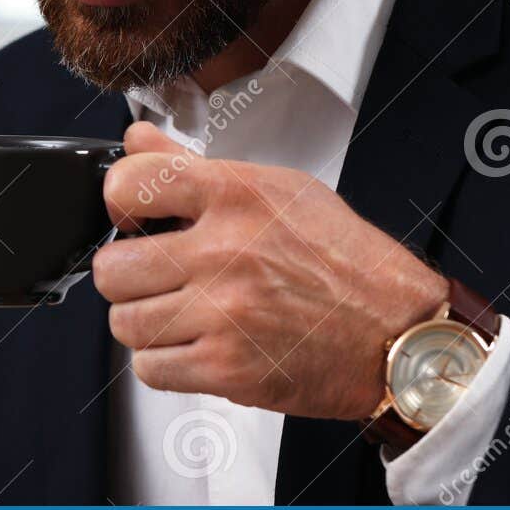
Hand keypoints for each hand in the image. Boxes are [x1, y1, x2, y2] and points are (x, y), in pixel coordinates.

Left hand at [92, 121, 448, 420]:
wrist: (397, 331)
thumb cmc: (345, 259)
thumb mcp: (277, 188)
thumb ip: (194, 165)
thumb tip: (137, 139)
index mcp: (235, 195)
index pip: (128, 184)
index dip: (118, 203)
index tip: (131, 218)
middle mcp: (224, 252)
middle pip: (113, 267)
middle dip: (127, 274)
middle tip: (155, 276)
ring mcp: (223, 314)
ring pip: (124, 323)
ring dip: (144, 321)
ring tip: (180, 312)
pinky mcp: (226, 369)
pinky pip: (149, 369)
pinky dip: (164, 362)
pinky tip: (195, 344)